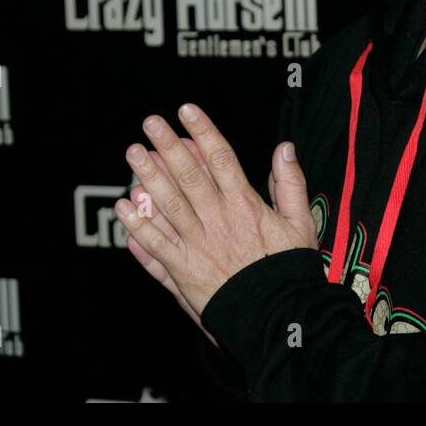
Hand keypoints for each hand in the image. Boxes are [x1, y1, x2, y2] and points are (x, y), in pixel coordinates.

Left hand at [116, 103, 317, 332]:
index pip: (221, 159)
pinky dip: (138, 227)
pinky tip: (124, 208)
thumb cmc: (289, 270)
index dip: (203, 131)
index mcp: (246, 205)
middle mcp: (219, 220)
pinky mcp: (184, 271)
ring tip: (133, 154)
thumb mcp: (301, 223)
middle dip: (168, 146)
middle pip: (190, 175)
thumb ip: (291, 183)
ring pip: (169, 205)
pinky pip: (157, 246)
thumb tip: (285, 149)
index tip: (188, 110)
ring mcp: (198, 245)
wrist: (277, 315)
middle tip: (151, 123)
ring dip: (148, 178)